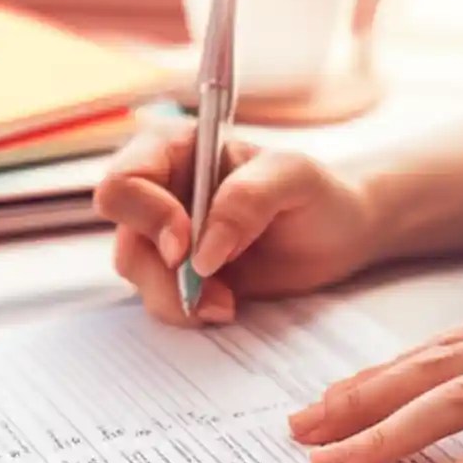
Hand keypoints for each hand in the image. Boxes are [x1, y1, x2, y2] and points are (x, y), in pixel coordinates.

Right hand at [93, 121, 377, 325]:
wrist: (338, 239)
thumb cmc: (317, 193)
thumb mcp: (295, 178)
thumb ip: (247, 199)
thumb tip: (202, 251)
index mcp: (177, 150)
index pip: (125, 180)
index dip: (146, 215)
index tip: (184, 245)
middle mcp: (162, 191)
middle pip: (124, 233)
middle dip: (162, 270)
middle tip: (209, 285)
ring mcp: (165, 236)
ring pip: (137, 273)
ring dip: (177, 297)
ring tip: (226, 301)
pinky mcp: (178, 275)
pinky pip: (159, 299)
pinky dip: (188, 312)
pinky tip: (225, 305)